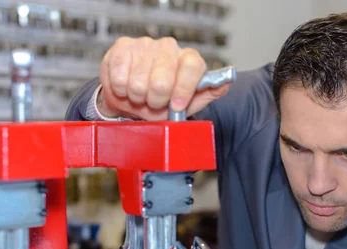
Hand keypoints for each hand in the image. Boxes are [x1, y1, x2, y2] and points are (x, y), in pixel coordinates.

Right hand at [98, 36, 230, 119]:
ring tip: (139, 96)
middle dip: (156, 100)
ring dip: (137, 97)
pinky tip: (125, 87)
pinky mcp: (123, 47)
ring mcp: (146, 45)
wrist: (131, 99)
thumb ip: (208, 93)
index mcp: (189, 59)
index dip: (184, 89)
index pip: (192, 66)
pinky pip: (120, 76)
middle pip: (162, 80)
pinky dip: (120, 90)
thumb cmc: (161, 101)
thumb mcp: (188, 103)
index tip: (176, 105)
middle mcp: (169, 47)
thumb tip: (226, 82)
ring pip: (139, 83)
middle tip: (154, 102)